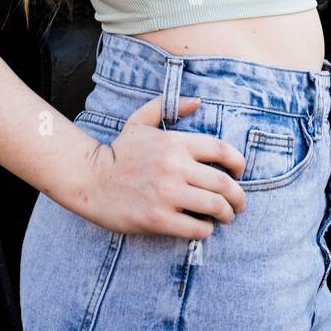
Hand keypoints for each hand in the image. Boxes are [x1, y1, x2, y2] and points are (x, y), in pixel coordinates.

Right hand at [72, 94, 247, 237]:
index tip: (240, 173)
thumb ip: (168, 106)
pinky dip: (206, 229)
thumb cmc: (118, 152)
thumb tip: (197, 101)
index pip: (221, 149)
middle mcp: (175, 166)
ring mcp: (168, 194)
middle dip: (238, 196)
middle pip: (223, 182)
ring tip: (226, 216)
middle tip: (239, 204)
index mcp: (175, 142)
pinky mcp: (159, 219)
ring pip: (215, 206)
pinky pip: (196, 227)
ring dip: (226, 214)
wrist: (90, 180)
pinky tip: (203, 227)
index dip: (238, 162)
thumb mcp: (140, 121)